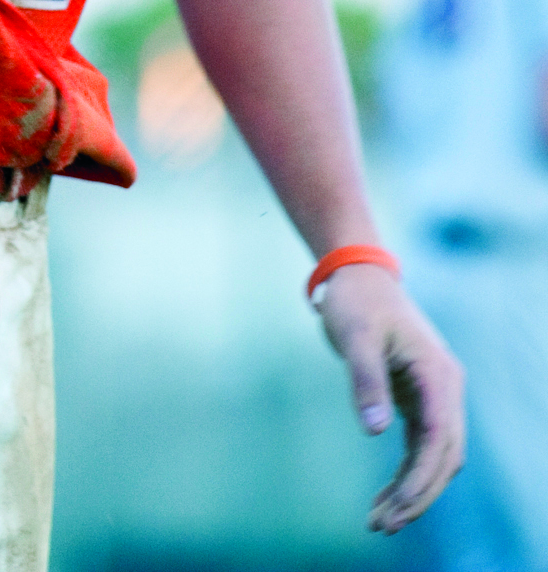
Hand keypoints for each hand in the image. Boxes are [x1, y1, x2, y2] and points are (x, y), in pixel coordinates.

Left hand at [317, 263, 463, 532]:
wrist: (357, 275)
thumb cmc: (357, 301)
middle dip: (418, 495)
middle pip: (444, 456)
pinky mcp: (419, 398)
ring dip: (414, 489)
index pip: (438, 439)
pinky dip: (408, 472)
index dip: (421, 479)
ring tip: (380, 520)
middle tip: (382, 525)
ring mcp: (435, 394)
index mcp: (438, 372)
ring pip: (436, 457)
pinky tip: (386, 495)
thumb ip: (366, 381)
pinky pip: (422, 446)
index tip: (395, 508)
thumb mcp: (356, 337)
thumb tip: (374, 431)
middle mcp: (445, 387)